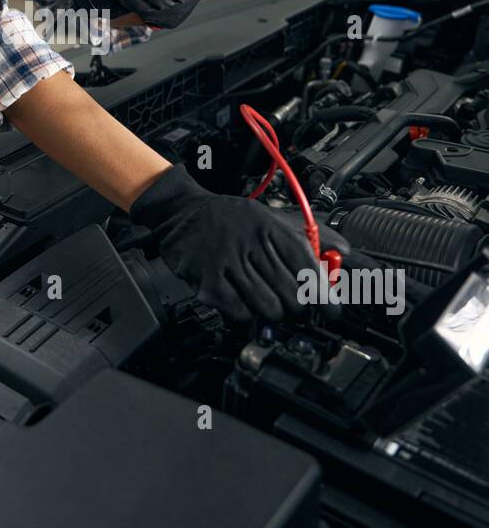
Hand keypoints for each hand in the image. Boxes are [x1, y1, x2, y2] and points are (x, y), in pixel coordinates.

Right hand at [129, 163, 316, 323]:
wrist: (183, 213)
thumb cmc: (231, 218)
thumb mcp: (273, 216)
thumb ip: (312, 234)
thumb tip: (345, 250)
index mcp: (271, 228)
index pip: (308, 267)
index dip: (325, 294)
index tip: (332, 310)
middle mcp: (251, 244)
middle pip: (292, 294)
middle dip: (299, 308)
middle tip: (296, 308)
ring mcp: (228, 264)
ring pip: (269, 308)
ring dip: (274, 313)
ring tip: (270, 304)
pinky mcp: (209, 282)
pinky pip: (241, 313)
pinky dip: (247, 314)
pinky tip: (245, 301)